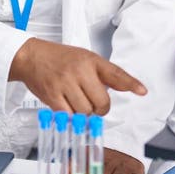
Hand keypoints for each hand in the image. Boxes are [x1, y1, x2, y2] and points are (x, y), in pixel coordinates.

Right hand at [8, 38, 146, 113]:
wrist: (31, 57)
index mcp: (91, 60)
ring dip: (84, 114)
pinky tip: (68, 108)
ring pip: (85, 112)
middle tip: (94, 105)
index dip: (131, 84)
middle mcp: (80, 71)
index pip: (116, 73)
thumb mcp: (85, 58)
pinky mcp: (52, 96)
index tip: (142, 91)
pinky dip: (70, 116)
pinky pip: (69, 115)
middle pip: (101, 102)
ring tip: (77, 103)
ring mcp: (65, 83)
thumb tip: (127, 87)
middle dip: (100, 109)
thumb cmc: (60, 59)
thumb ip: (104, 74)